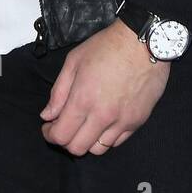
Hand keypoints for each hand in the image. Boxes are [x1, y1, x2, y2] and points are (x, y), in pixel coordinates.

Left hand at [39, 19, 170, 155]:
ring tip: (84, 125)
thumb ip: (58, 92)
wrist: (144, 43)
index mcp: (83, 99)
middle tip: (63, 127)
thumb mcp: (74, 62)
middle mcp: (102, 116)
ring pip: (98, 149)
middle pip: (78, 148)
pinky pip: (117, 142)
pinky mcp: (137, 121)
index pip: (61, 135)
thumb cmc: (107, 47)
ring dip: (86, 141)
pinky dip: (105, 138)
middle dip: (65, 141)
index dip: (50, 135)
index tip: (48, 127)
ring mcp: (122, 121)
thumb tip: (47, 115)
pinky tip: (101, 123)